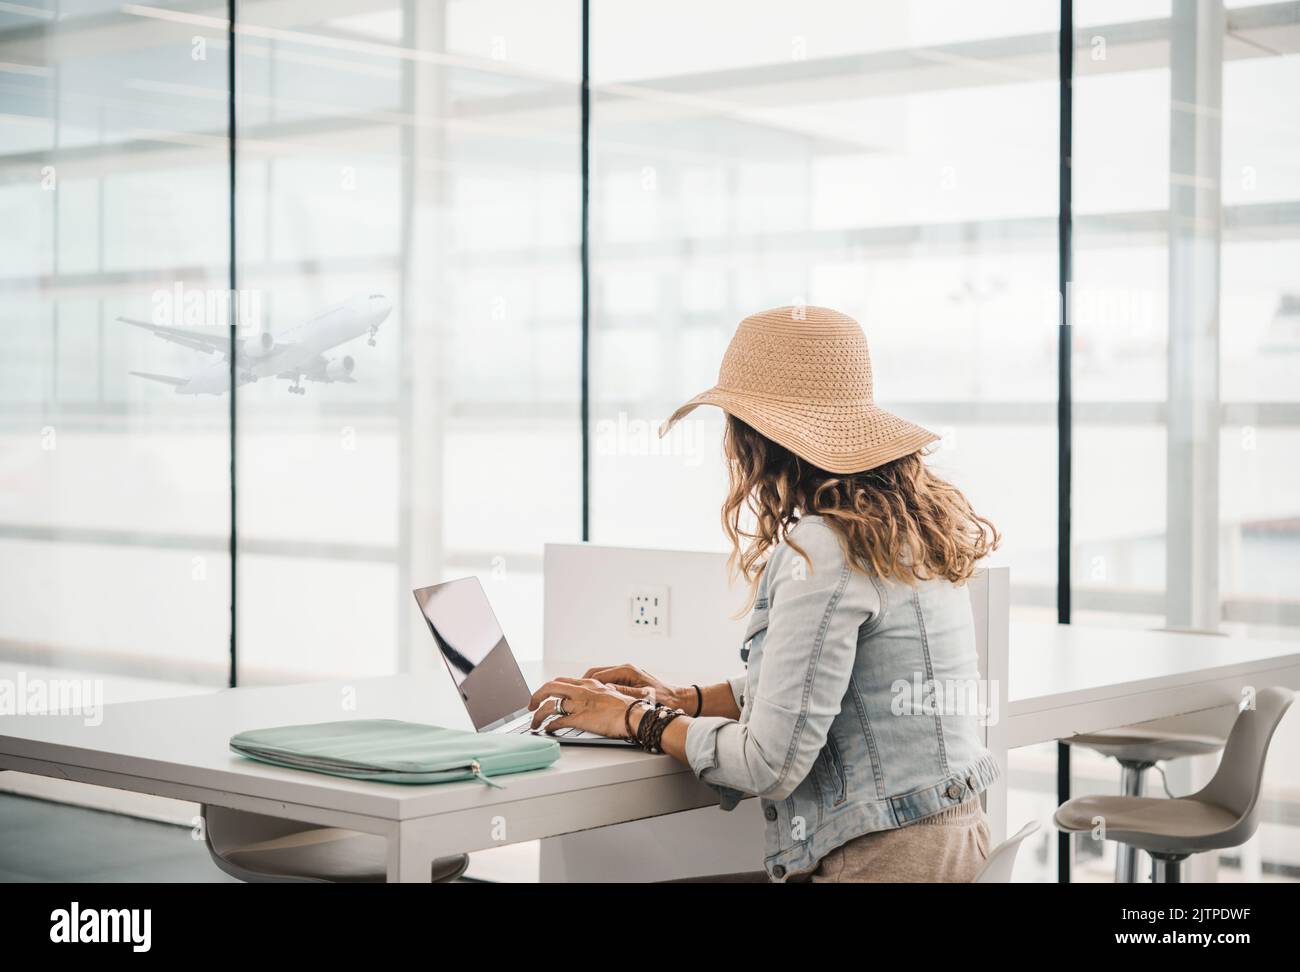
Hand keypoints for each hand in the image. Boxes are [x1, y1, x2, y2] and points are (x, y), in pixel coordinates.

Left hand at [526, 678, 645, 739]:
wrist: (636, 716)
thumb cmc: (628, 708)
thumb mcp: (610, 695)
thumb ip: (598, 695)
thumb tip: (592, 701)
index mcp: (589, 684)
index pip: (561, 681)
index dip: (549, 688)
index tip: (544, 696)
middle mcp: (582, 691)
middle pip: (550, 687)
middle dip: (536, 696)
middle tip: (530, 706)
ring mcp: (580, 704)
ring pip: (550, 705)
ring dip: (538, 715)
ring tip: (535, 724)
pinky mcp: (580, 719)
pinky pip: (557, 721)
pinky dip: (549, 726)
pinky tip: (548, 730)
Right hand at [582, 664, 687, 710]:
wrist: (678, 699)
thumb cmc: (663, 699)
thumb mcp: (641, 697)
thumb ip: (623, 692)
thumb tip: (605, 690)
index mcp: (626, 670)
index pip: (597, 674)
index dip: (584, 684)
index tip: (574, 693)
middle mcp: (624, 669)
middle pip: (595, 673)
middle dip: (582, 683)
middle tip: (571, 695)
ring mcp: (625, 675)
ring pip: (600, 678)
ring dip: (589, 687)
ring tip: (579, 698)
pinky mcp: (627, 681)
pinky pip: (607, 683)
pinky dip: (598, 689)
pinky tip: (593, 700)